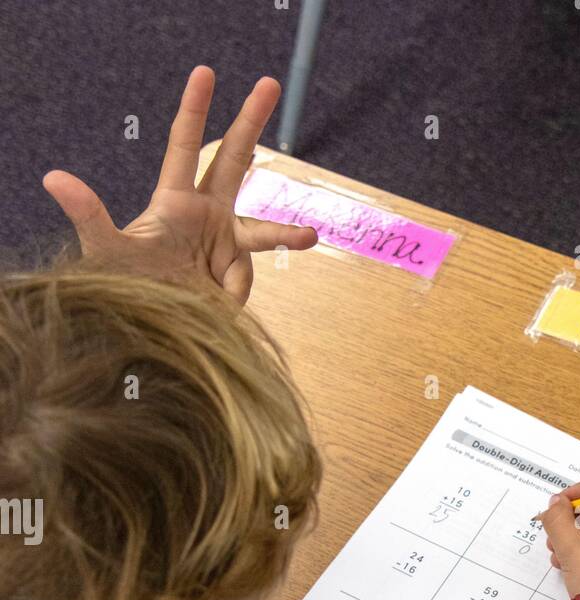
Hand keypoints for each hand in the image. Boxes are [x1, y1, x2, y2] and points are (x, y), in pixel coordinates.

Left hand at [42, 66, 316, 303]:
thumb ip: (88, 213)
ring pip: (263, 231)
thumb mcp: (105, 248)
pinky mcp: (236, 278)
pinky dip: (231, 297)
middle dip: (251, 120)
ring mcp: (226, 246)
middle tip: (270, 82)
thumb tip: (52, 178)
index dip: (194, 109)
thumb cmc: (126, 286)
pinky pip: (243, 283)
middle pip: (234, 158)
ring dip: (287, 233)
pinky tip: (215, 305)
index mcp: (175, 200)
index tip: (205, 73)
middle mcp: (207, 215)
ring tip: (310, 236)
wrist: (149, 329)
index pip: (185, 145)